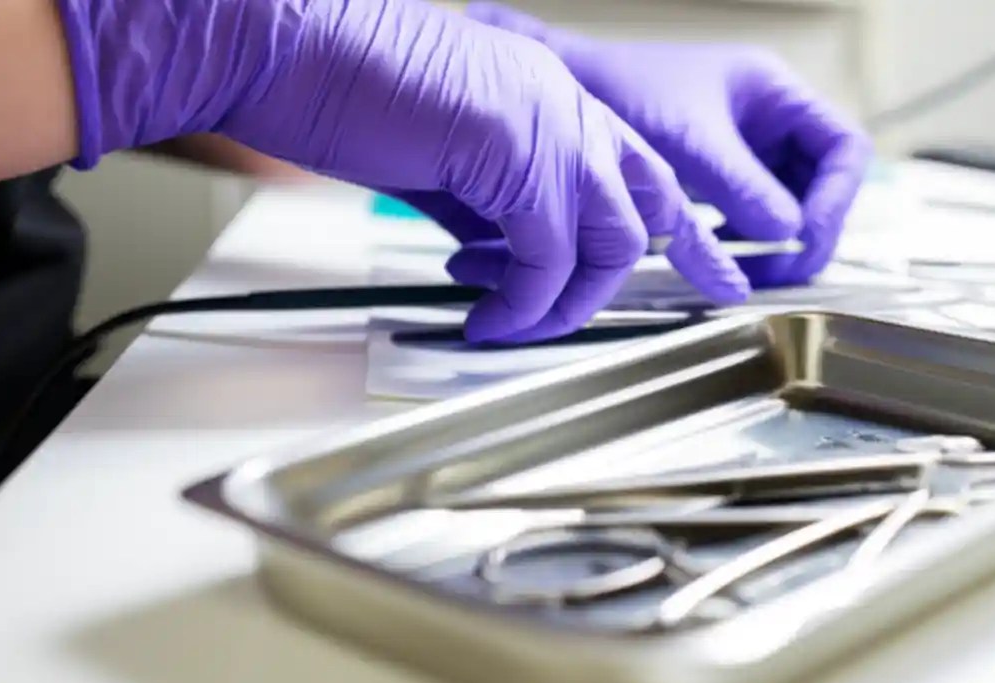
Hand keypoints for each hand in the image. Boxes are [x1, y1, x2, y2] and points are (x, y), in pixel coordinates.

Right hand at [58, 0, 749, 341]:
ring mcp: (549, 124)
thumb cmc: (339, 89)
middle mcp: (565, 104)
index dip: (678, 230)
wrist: (282, 45)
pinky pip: (549, 258)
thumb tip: (502, 259)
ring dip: (566, 302)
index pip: (640, 168)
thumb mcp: (438, 158)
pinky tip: (484, 317)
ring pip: (611, 240)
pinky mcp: (518, 154)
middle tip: (560, 321)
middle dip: (613, 281)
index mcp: (550, 95)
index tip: (712, 276)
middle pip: (645, 208)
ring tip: (510, 325)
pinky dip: (523, 305)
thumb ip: (486, 205)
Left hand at [466, 2, 872, 287]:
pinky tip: (726, 259)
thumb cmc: (624, 93)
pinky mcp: (717, 174)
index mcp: (776, 93)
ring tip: (754, 273)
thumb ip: (742, 185)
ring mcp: (745, 147)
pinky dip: (748, 240)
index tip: (804, 236)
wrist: (566, 89)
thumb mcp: (691, 141)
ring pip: (790, 203)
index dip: (836, 197)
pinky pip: (752, 213)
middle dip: (810, 231)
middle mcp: (769, 119)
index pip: (844, 148)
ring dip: (781, 242)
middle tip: (780, 272)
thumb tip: (790, 233)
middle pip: (824, 184)